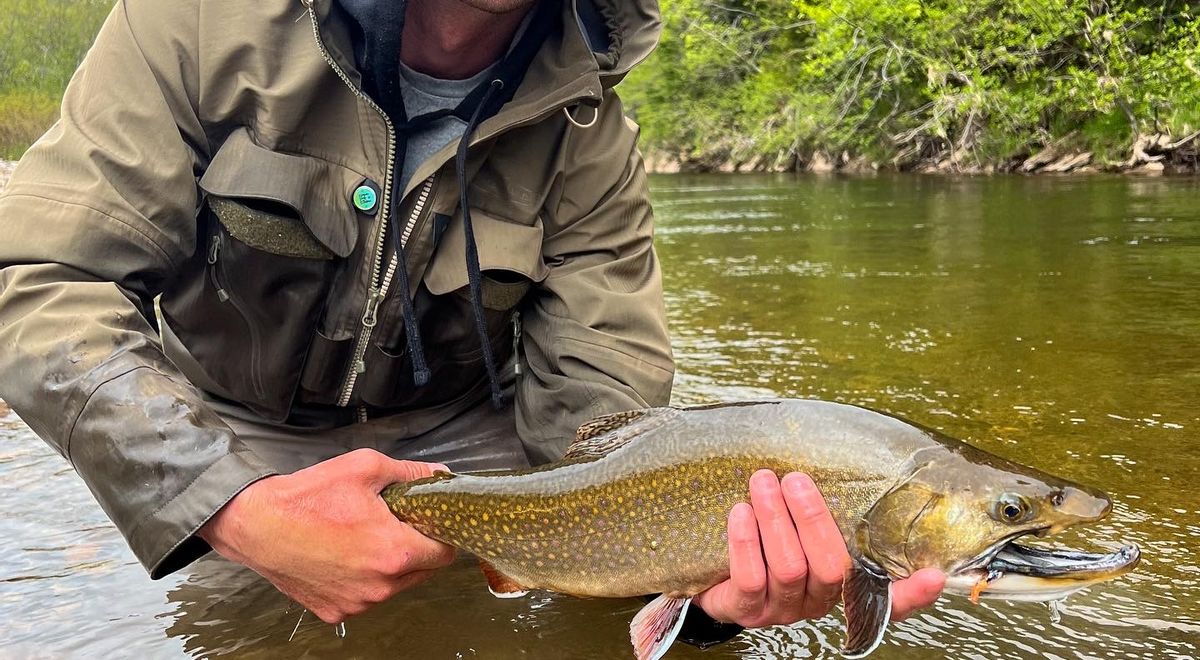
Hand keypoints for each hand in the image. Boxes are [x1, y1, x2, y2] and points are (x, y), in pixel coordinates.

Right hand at [198, 448, 454, 622]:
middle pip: (424, 571)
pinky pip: (365, 596)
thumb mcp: (365, 468)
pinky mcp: (335, 611)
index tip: (431, 522)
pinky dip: (363, 578)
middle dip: (418, 547)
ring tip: (365, 536)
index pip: (446, 554)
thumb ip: (410, 473)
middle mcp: (380, 586)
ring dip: (391, 564)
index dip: (443, 534)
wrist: (255, 524)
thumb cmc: (307, 497)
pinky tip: (345, 554)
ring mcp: (358, 603)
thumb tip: (439, 476)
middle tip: (396, 523)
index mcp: (394, 552)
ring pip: (395, 586)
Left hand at [695, 470, 944, 626]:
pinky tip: (739, 511)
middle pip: (830, 567)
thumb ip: (819, 507)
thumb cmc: (762, 540)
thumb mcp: (795, 525)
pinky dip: (745, 540)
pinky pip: (750, 579)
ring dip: (775, 518)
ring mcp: (782, 609)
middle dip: (812, 518)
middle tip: (794, 479)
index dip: (913, 594)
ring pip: (789, 568)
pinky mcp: (746, 612)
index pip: (887, 600)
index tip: (934, 575)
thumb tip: (841, 453)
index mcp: (839, 583)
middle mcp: (817, 601)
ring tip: (761, 482)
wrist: (710, 574)